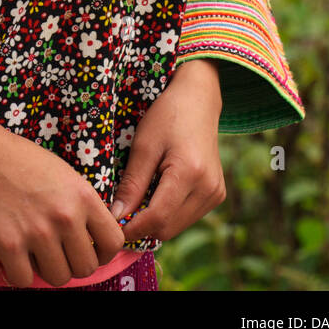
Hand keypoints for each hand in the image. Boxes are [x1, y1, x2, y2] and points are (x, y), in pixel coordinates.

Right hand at [0, 82, 126, 288]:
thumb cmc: (24, 161)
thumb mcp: (66, 176)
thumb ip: (83, 207)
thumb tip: (93, 240)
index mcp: (84, 196)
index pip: (113, 243)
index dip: (103, 252)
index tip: (89, 249)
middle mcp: (65, 216)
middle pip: (86, 268)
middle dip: (73, 263)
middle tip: (58, 251)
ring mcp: (38, 232)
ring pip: (58, 278)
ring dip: (48, 269)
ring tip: (35, 252)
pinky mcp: (10, 245)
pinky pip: (24, 280)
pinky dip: (19, 273)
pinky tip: (14, 257)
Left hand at [110, 58, 225, 245]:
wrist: (198, 100)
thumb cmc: (167, 116)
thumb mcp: (143, 146)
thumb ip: (132, 184)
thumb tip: (116, 217)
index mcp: (190, 174)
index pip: (158, 219)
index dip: (132, 227)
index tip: (111, 226)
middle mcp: (209, 189)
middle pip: (168, 228)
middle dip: (142, 226)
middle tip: (121, 211)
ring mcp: (216, 193)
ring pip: (177, 226)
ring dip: (155, 221)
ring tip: (139, 197)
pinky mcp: (217, 195)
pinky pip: (187, 216)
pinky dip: (169, 213)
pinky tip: (158, 192)